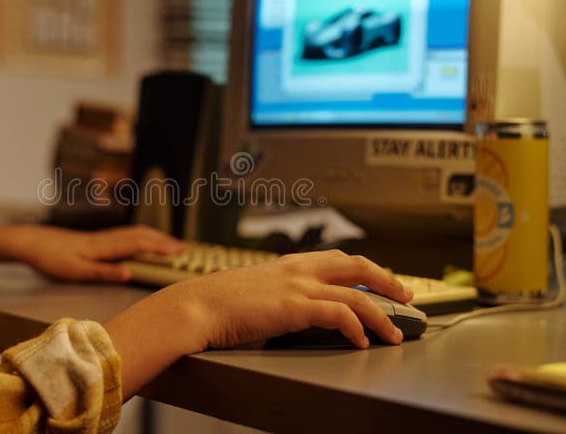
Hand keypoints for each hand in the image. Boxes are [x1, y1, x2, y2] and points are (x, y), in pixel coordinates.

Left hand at [17, 225, 185, 281]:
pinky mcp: (97, 239)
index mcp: (105, 248)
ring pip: (135, 233)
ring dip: (155, 237)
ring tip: (170, 243)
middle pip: (142, 236)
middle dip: (164, 241)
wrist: (32, 242)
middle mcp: (107, 239)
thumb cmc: (52, 259)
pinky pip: (126, 235)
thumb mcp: (76, 271)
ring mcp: (103, 237)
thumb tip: (130, 273)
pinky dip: (141, 236)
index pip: (140, 245)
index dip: (162, 247)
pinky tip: (142, 241)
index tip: (181, 251)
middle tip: (184, 249)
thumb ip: (104, 272)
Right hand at [176, 249, 413, 349]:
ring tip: (394, 333)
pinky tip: (362, 341)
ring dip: (381, 315)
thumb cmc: (216, 301)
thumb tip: (288, 309)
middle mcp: (298, 270)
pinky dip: (357, 328)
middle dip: (387, 281)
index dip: (365, 269)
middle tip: (405, 296)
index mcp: (288, 263)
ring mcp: (298, 287)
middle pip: (357, 266)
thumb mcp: (253, 289)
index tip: (381, 280)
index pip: (338, 259)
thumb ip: (276, 293)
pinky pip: (339, 315)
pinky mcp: (295, 307)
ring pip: (356, 294)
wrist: (196, 306)